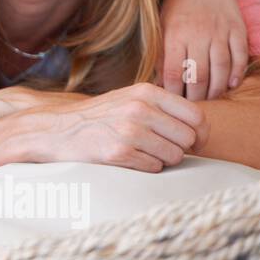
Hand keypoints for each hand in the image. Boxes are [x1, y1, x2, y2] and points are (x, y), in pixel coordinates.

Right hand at [0, 82, 206, 174]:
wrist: (58, 129)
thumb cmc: (100, 118)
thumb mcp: (130, 99)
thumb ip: (163, 108)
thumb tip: (202, 130)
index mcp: (147, 92)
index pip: (197, 116)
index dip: (200, 134)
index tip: (191, 142)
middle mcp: (140, 108)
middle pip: (189, 139)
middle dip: (179, 149)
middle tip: (159, 148)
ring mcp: (129, 130)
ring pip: (174, 156)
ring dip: (162, 160)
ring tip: (140, 152)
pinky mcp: (119, 152)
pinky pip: (153, 168)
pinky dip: (145, 168)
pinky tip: (127, 159)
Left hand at [160, 0, 247, 100]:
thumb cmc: (176, 3)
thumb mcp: (160, 25)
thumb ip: (160, 53)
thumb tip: (158, 83)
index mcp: (175, 34)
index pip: (174, 72)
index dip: (174, 92)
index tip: (173, 104)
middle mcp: (198, 33)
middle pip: (199, 74)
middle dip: (196, 96)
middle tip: (193, 108)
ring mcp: (220, 31)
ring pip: (221, 68)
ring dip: (217, 89)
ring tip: (212, 100)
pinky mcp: (237, 27)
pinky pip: (240, 55)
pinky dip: (237, 73)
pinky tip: (231, 85)